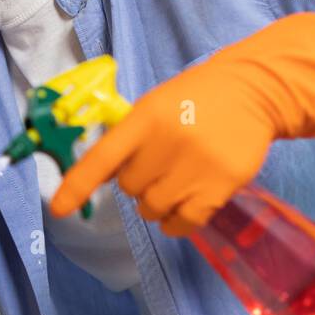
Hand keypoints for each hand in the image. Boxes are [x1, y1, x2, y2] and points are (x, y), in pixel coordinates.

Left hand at [50, 12, 314, 236]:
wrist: (255, 91)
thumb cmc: (195, 99)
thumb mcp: (155, 106)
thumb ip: (128, 138)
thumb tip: (98, 177)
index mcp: (145, 119)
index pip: (102, 158)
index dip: (78, 186)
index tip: (59, 208)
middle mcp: (167, 144)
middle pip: (129, 189)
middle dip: (138, 181)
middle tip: (160, 162)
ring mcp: (195, 168)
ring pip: (152, 209)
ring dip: (156, 202)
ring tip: (176, 180)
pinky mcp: (220, 188)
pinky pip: (182, 224)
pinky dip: (176, 221)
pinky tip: (185, 204)